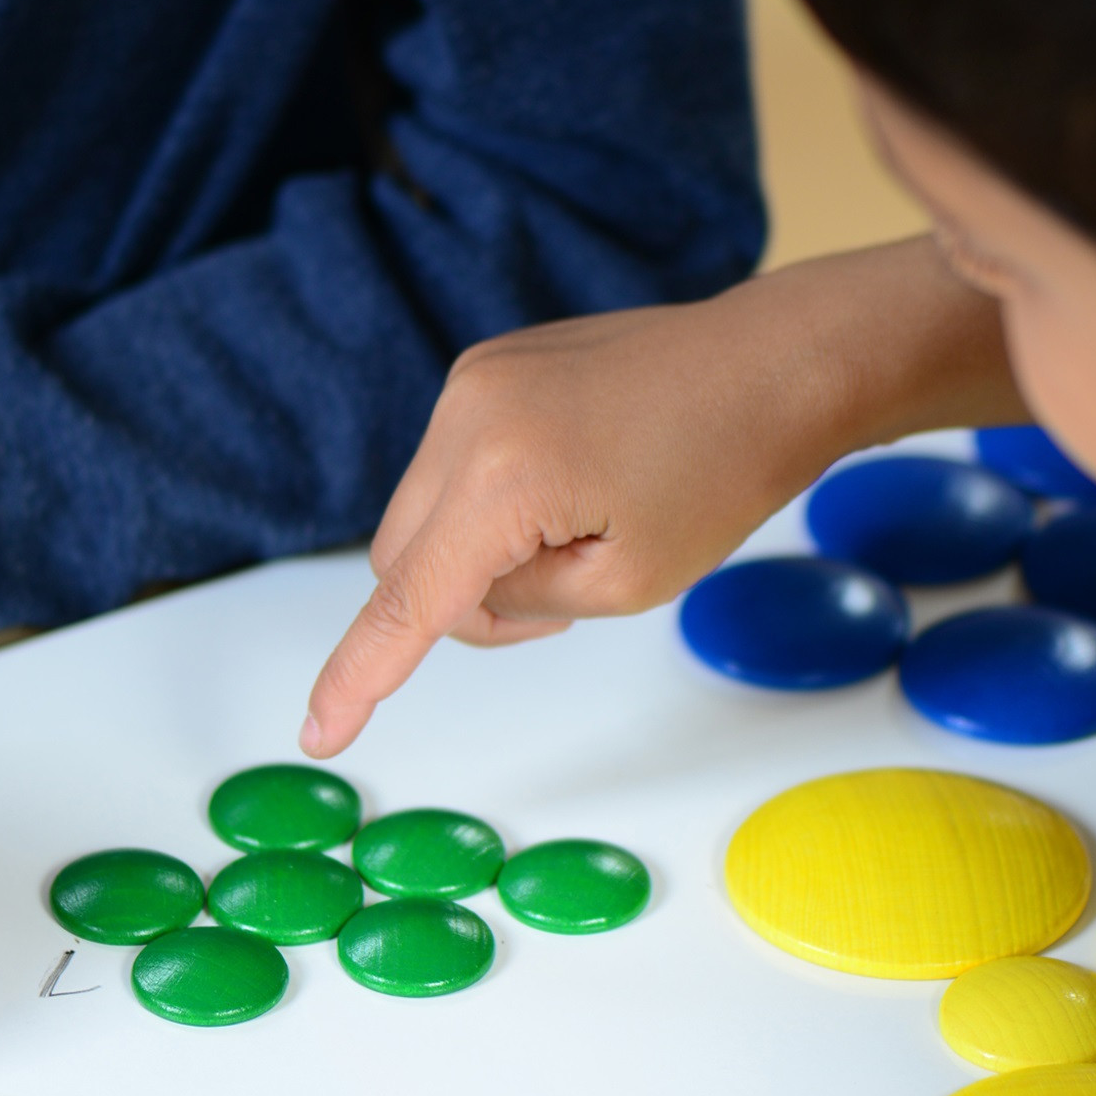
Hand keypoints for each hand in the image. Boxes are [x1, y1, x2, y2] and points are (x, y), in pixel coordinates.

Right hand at [301, 238, 1018, 755]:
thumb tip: (466, 590)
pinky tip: (572, 493)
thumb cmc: (725, 470)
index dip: (357, 677)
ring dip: (476, 556)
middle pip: (399, 559)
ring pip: (423, 516)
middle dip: (456, 607)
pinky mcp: (490, 368)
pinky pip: (453, 468)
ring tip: (580, 537)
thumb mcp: (627, 583)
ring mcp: (473, 380)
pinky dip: (489, 508)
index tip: (318, 732)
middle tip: (559, 610)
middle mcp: (467, 414)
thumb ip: (521, 602)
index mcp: (501, 475)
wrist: (777, 363)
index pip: (405, 601)